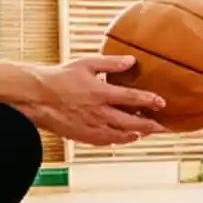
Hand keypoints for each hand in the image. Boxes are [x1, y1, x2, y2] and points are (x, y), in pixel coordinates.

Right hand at [18, 56, 169, 145]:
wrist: (37, 98)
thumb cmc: (60, 78)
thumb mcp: (86, 64)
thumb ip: (111, 63)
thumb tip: (132, 60)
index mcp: (100, 93)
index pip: (132, 98)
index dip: (149, 101)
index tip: (163, 103)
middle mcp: (99, 113)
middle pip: (131, 122)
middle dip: (150, 125)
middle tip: (165, 127)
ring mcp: (92, 127)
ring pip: (121, 135)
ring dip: (137, 134)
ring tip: (148, 131)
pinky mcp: (84, 137)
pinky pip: (107, 142)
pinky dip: (120, 139)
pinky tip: (127, 136)